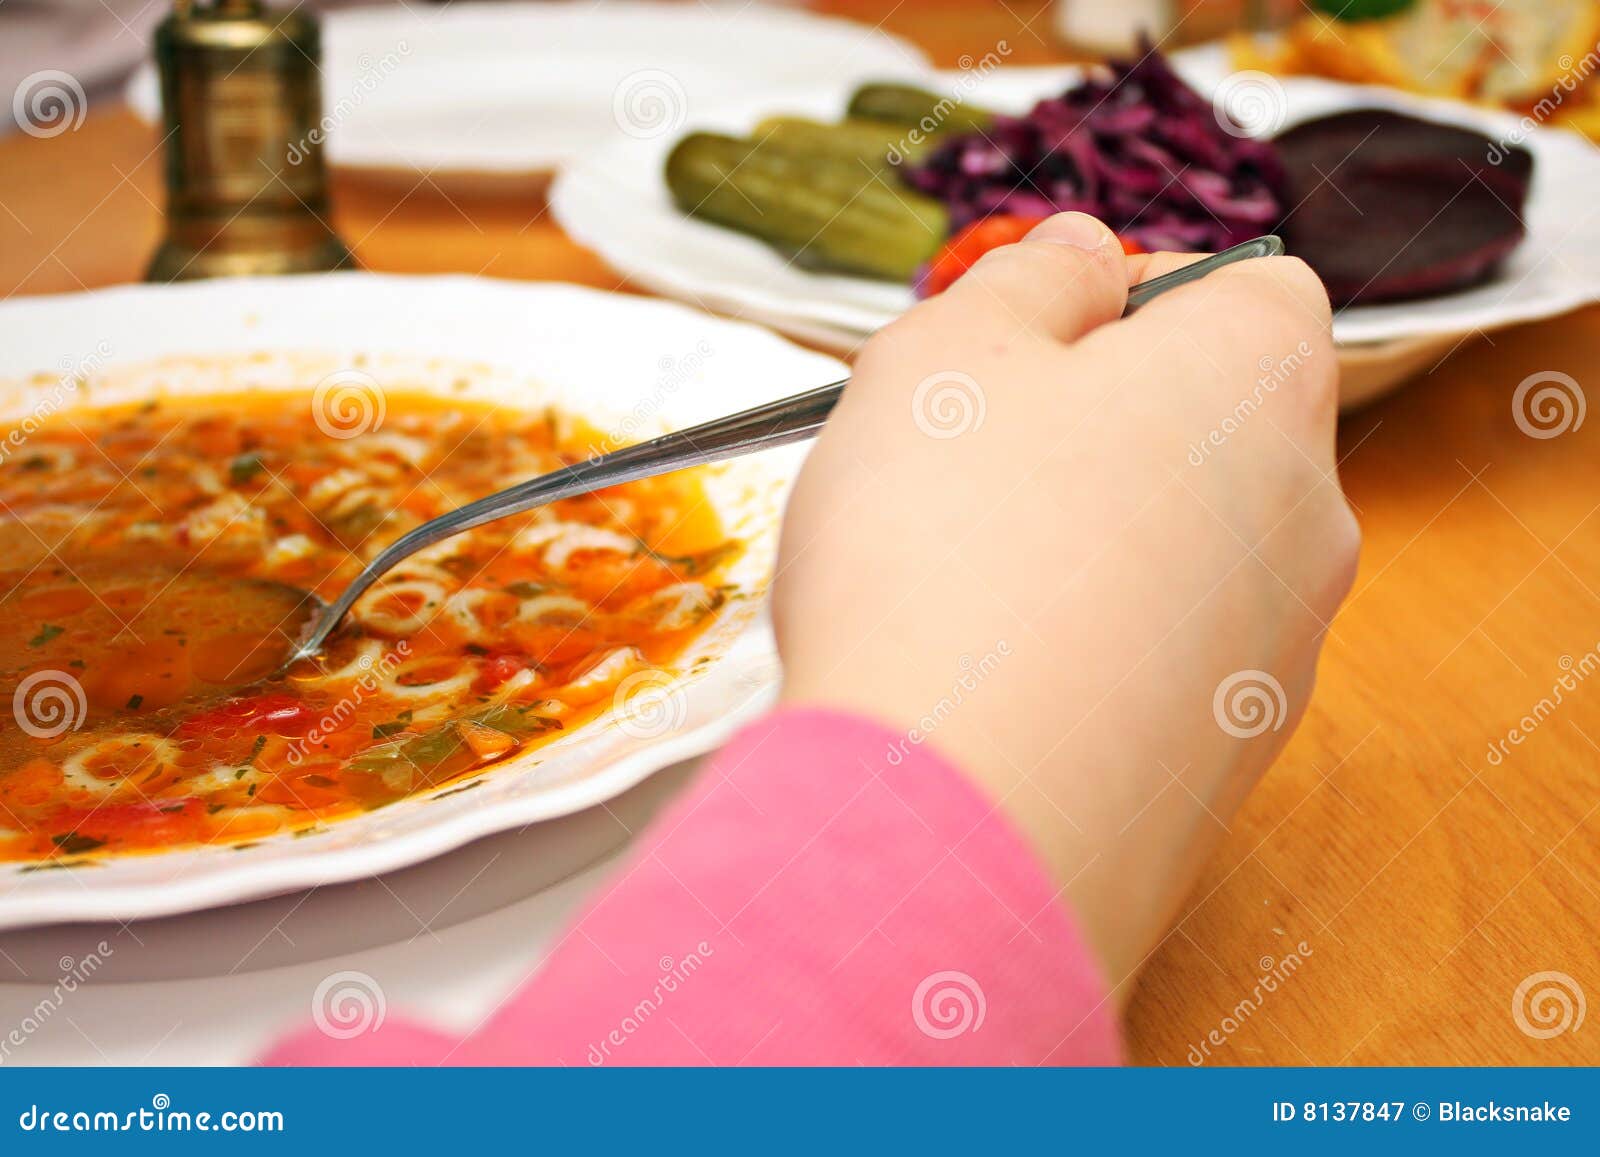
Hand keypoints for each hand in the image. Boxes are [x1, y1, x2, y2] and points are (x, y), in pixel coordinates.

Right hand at [772, 212, 1359, 988]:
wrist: (958, 817)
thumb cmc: (945, 552)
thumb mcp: (952, 350)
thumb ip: (1028, 277)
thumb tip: (1081, 256)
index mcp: (1258, 380)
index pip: (1247, 287)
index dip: (1134, 294)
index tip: (1034, 339)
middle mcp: (1302, 516)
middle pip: (1209, 428)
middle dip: (1095, 426)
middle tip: (967, 460)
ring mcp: (1275, 653)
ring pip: (1180, 554)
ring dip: (1085, 543)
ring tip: (955, 582)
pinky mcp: (1224, 764)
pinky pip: (1157, 664)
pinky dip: (1086, 650)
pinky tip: (987, 676)